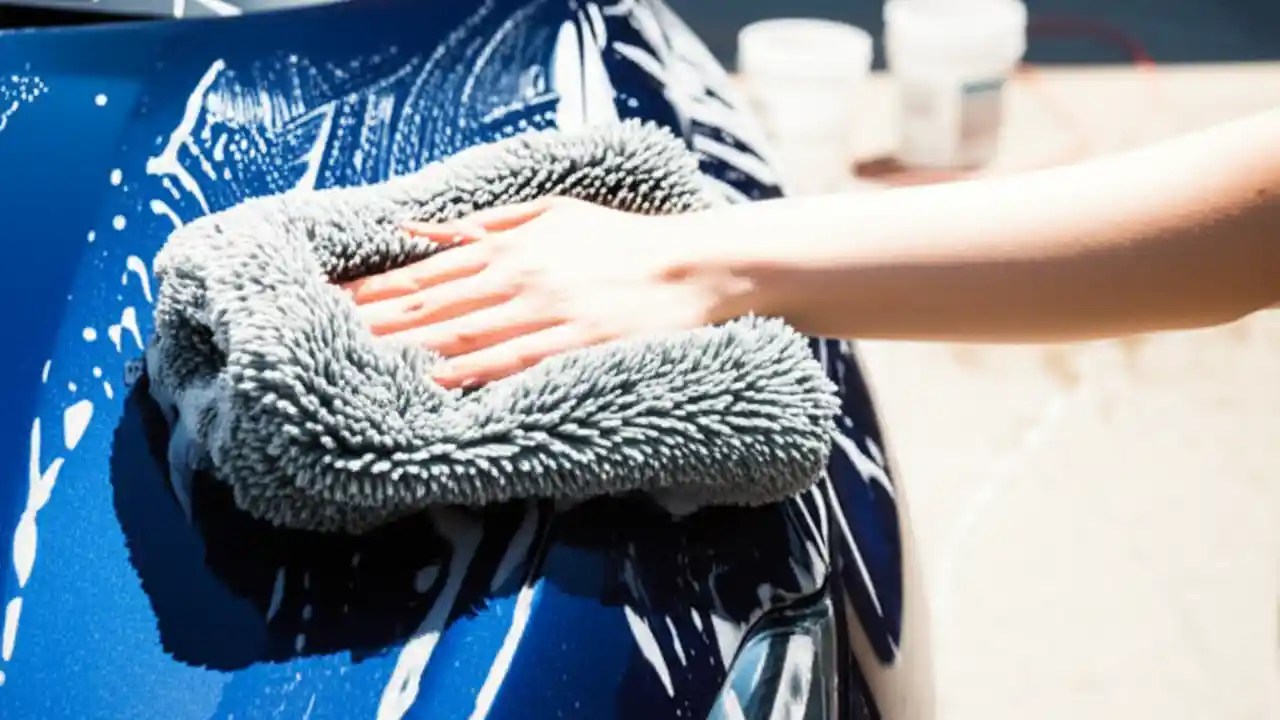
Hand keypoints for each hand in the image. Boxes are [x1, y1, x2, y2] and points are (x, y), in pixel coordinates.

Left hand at [343, 197, 746, 387]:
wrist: (691, 267)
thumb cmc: (621, 241)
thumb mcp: (552, 214)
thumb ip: (482, 223)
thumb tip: (416, 230)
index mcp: (506, 246)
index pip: (421, 272)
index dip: (371, 289)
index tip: (326, 301)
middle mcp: (515, 278)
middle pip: (428, 306)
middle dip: (370, 322)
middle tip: (316, 335)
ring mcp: (542, 314)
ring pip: (458, 335)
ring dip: (404, 349)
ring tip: (356, 361)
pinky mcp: (571, 347)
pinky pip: (509, 363)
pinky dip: (467, 374)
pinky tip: (431, 384)